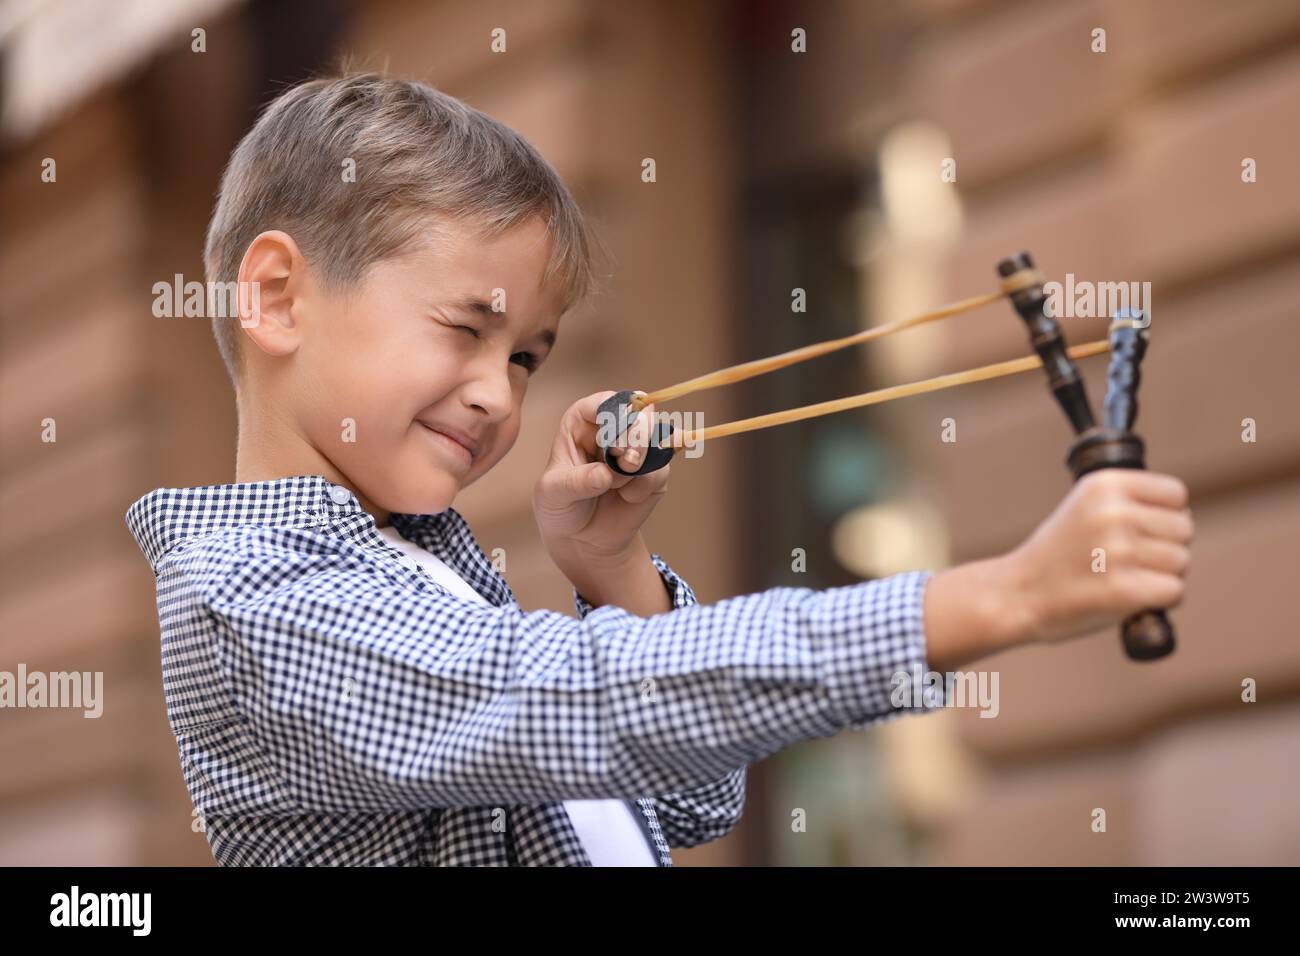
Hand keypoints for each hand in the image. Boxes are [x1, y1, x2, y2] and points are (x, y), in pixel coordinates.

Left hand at [533, 389, 670, 569]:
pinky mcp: (654, 472)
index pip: (605, 402)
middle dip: (635, 437)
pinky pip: (660, 470)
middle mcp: (614, 428)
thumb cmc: (561, 506)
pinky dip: (643, 487)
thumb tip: (605, 475)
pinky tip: (627, 497)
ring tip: (618, 481)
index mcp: (584, 420)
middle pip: (640, 413)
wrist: (582, 539)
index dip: (615, 414)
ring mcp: (637, 449)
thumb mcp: (554, 493)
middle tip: (623, 462)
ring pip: (656, 439)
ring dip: (640, 461)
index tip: (613, 439)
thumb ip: (576, 482)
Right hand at [923, 470, 1191, 669]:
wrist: (1015, 594)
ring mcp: (1119, 552)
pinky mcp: (1125, 591)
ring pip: (1181, 562)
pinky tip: (1128, 599)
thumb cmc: (1055, 555)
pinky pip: (1175, 591)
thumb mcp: (1084, 507)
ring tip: (1122, 578)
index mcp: (1104, 484)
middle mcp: (1114, 513)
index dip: (1164, 516)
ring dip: (1161, 575)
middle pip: (1183, 529)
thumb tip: (1184, 516)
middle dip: (1164, 547)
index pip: (1175, 495)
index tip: (1137, 532)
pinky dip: (1158, 600)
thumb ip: (1129, 503)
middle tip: (1125, 561)